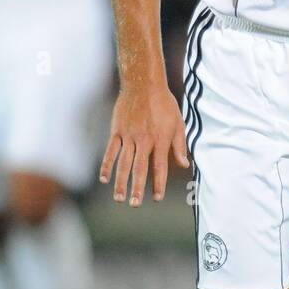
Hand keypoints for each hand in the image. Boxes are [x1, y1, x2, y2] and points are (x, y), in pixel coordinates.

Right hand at [100, 84, 189, 205]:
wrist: (143, 84)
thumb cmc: (164, 104)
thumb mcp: (177, 123)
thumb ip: (179, 145)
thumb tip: (184, 165)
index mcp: (160, 139)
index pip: (159, 166)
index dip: (159, 183)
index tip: (157, 198)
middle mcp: (144, 140)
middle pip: (139, 169)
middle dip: (137, 188)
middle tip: (135, 204)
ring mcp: (128, 136)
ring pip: (123, 163)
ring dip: (120, 182)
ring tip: (119, 198)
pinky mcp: (117, 131)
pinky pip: (110, 151)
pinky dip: (107, 165)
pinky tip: (104, 178)